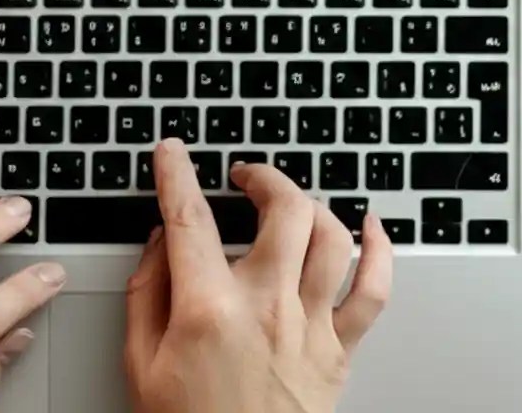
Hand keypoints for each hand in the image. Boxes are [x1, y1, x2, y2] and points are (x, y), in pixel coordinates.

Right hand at [126, 139, 393, 412]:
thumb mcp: (142, 367)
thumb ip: (146, 296)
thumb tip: (159, 244)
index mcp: (209, 311)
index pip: (190, 219)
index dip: (177, 175)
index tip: (172, 154)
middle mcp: (267, 308)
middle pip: (284, 210)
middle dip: (264, 176)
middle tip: (245, 175)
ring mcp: (310, 326)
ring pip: (331, 236)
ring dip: (313, 204)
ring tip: (292, 200)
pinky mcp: (340, 348)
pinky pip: (375, 289)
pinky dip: (379, 250)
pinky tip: (370, 228)